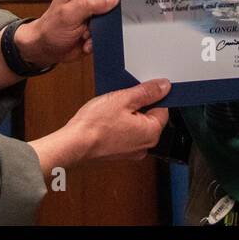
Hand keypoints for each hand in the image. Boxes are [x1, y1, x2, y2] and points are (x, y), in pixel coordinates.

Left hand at [16, 0, 115, 67]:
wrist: (46, 48)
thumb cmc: (49, 28)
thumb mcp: (68, 14)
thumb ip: (90, 3)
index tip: (100, 8)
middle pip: (110, 2)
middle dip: (103, 18)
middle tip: (89, 24)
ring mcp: (94, 10)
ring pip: (110, 19)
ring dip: (99, 31)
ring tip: (84, 33)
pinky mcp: (97, 25)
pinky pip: (107, 31)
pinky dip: (97, 39)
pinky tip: (85, 40)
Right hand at [29, 79, 170, 174]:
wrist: (74, 144)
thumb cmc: (95, 125)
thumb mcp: (123, 98)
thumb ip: (147, 92)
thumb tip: (164, 86)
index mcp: (151, 132)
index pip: (163, 108)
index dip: (151, 95)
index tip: (138, 90)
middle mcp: (145, 146)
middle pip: (150, 117)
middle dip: (138, 105)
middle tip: (121, 99)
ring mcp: (132, 151)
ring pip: (136, 125)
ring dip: (127, 115)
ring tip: (112, 109)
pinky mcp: (119, 153)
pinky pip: (126, 134)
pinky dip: (119, 125)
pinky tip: (107, 119)